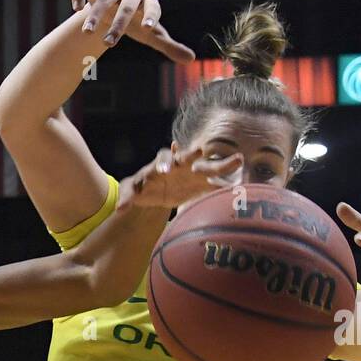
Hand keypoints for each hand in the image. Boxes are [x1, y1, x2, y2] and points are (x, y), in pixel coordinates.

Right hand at [71, 0, 193, 61]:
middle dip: (118, 23)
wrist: (114, 10)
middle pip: (127, 4)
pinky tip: (77, 8)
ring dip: (96, 14)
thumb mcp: (151, 35)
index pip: (153, 6)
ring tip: (88, 33)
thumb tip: (191, 59)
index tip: (149, 29)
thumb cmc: (136, 24)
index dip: (151, 16)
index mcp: (146, 2)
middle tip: (109, 44)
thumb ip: (169, 46)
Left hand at [117, 144, 243, 213]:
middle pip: (189, 157)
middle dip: (195, 155)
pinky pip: (216, 186)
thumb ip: (127, 197)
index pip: (163, 157)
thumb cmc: (143, 188)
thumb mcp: (133, 191)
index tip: (165, 169)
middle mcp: (180, 164)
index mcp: (162, 163)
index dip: (165, 161)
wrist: (157, 192)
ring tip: (239, 161)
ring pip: (208, 167)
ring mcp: (193, 174)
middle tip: (201, 151)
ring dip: (222, 165)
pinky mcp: (202, 186)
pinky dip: (226, 187)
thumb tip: (120, 208)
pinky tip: (241, 189)